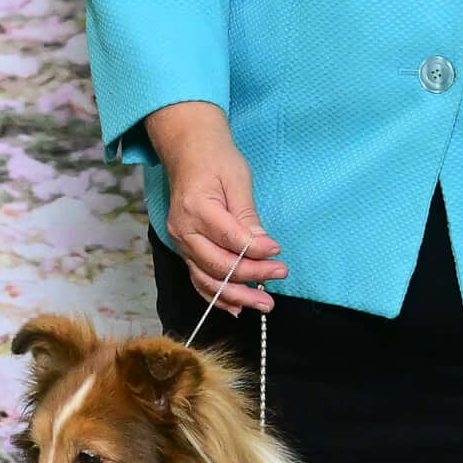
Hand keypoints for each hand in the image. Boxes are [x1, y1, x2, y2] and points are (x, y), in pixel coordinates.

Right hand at [145, 102, 281, 312]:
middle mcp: (184, 231)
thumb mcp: (238, 179)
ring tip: (264, 304)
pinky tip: (237, 308)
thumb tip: (264, 247)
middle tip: (280, 275)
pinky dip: (217, 297)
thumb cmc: (216, 161)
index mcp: (196, 208)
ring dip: (237, 296)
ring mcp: (181, 243)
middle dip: (251, 275)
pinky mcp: (185, 250)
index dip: (255, 250)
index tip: (278, 252)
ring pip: (208, 279)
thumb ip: (247, 215)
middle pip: (218, 264)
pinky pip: (199, 279)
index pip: (229, 238)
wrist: (189, 154)